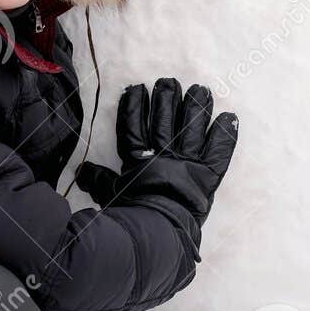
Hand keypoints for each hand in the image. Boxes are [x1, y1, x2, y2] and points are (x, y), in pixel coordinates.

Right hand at [76, 78, 237, 227]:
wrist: (157, 229)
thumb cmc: (130, 213)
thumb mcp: (109, 195)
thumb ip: (98, 179)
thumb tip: (80, 171)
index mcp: (139, 158)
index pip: (134, 125)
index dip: (134, 106)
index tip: (136, 88)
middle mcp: (164, 154)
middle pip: (166, 120)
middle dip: (167, 98)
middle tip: (169, 81)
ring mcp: (188, 162)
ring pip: (193, 127)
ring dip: (197, 107)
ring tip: (201, 90)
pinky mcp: (208, 174)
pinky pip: (219, 150)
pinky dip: (225, 134)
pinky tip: (230, 117)